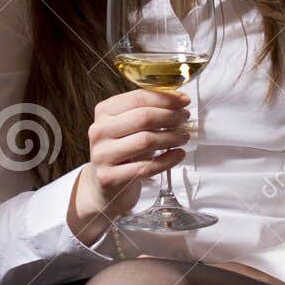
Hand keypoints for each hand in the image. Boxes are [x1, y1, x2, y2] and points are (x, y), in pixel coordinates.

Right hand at [69, 89, 190, 236]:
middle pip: (143, 117)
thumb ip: (149, 110)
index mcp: (104, 111)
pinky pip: (146, 167)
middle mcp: (99, 130)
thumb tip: (179, 100)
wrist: (107, 186)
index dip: (165, 98)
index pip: (138, 98)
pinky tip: (179, 154)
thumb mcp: (131, 127)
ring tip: (183, 137)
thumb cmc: (124, 152)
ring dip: (171, 137)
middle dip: (170, 116)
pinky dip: (168, 160)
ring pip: (146, 141)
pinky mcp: (109, 177)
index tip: (184, 101)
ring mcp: (102, 154)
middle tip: (185, 119)